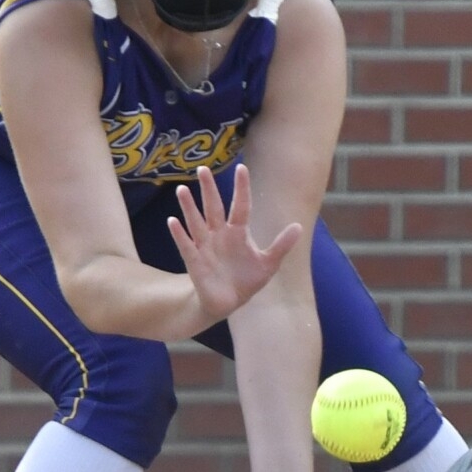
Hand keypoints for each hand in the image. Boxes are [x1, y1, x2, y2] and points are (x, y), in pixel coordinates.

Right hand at [167, 163, 305, 321]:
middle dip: (208, 189)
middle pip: (213, 207)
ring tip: (182, 190)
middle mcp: (219, 234)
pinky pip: (186, 245)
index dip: (242, 188)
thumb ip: (281, 245)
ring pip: (196, 222)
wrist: (229, 302)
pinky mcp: (194, 261)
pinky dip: (179, 234)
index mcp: (238, 232)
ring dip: (189, 207)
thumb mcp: (268, 263)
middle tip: (203, 169)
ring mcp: (205, 246)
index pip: (241, 205)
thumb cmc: (247, 279)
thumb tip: (299, 226)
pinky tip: (173, 221)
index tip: (242, 168)